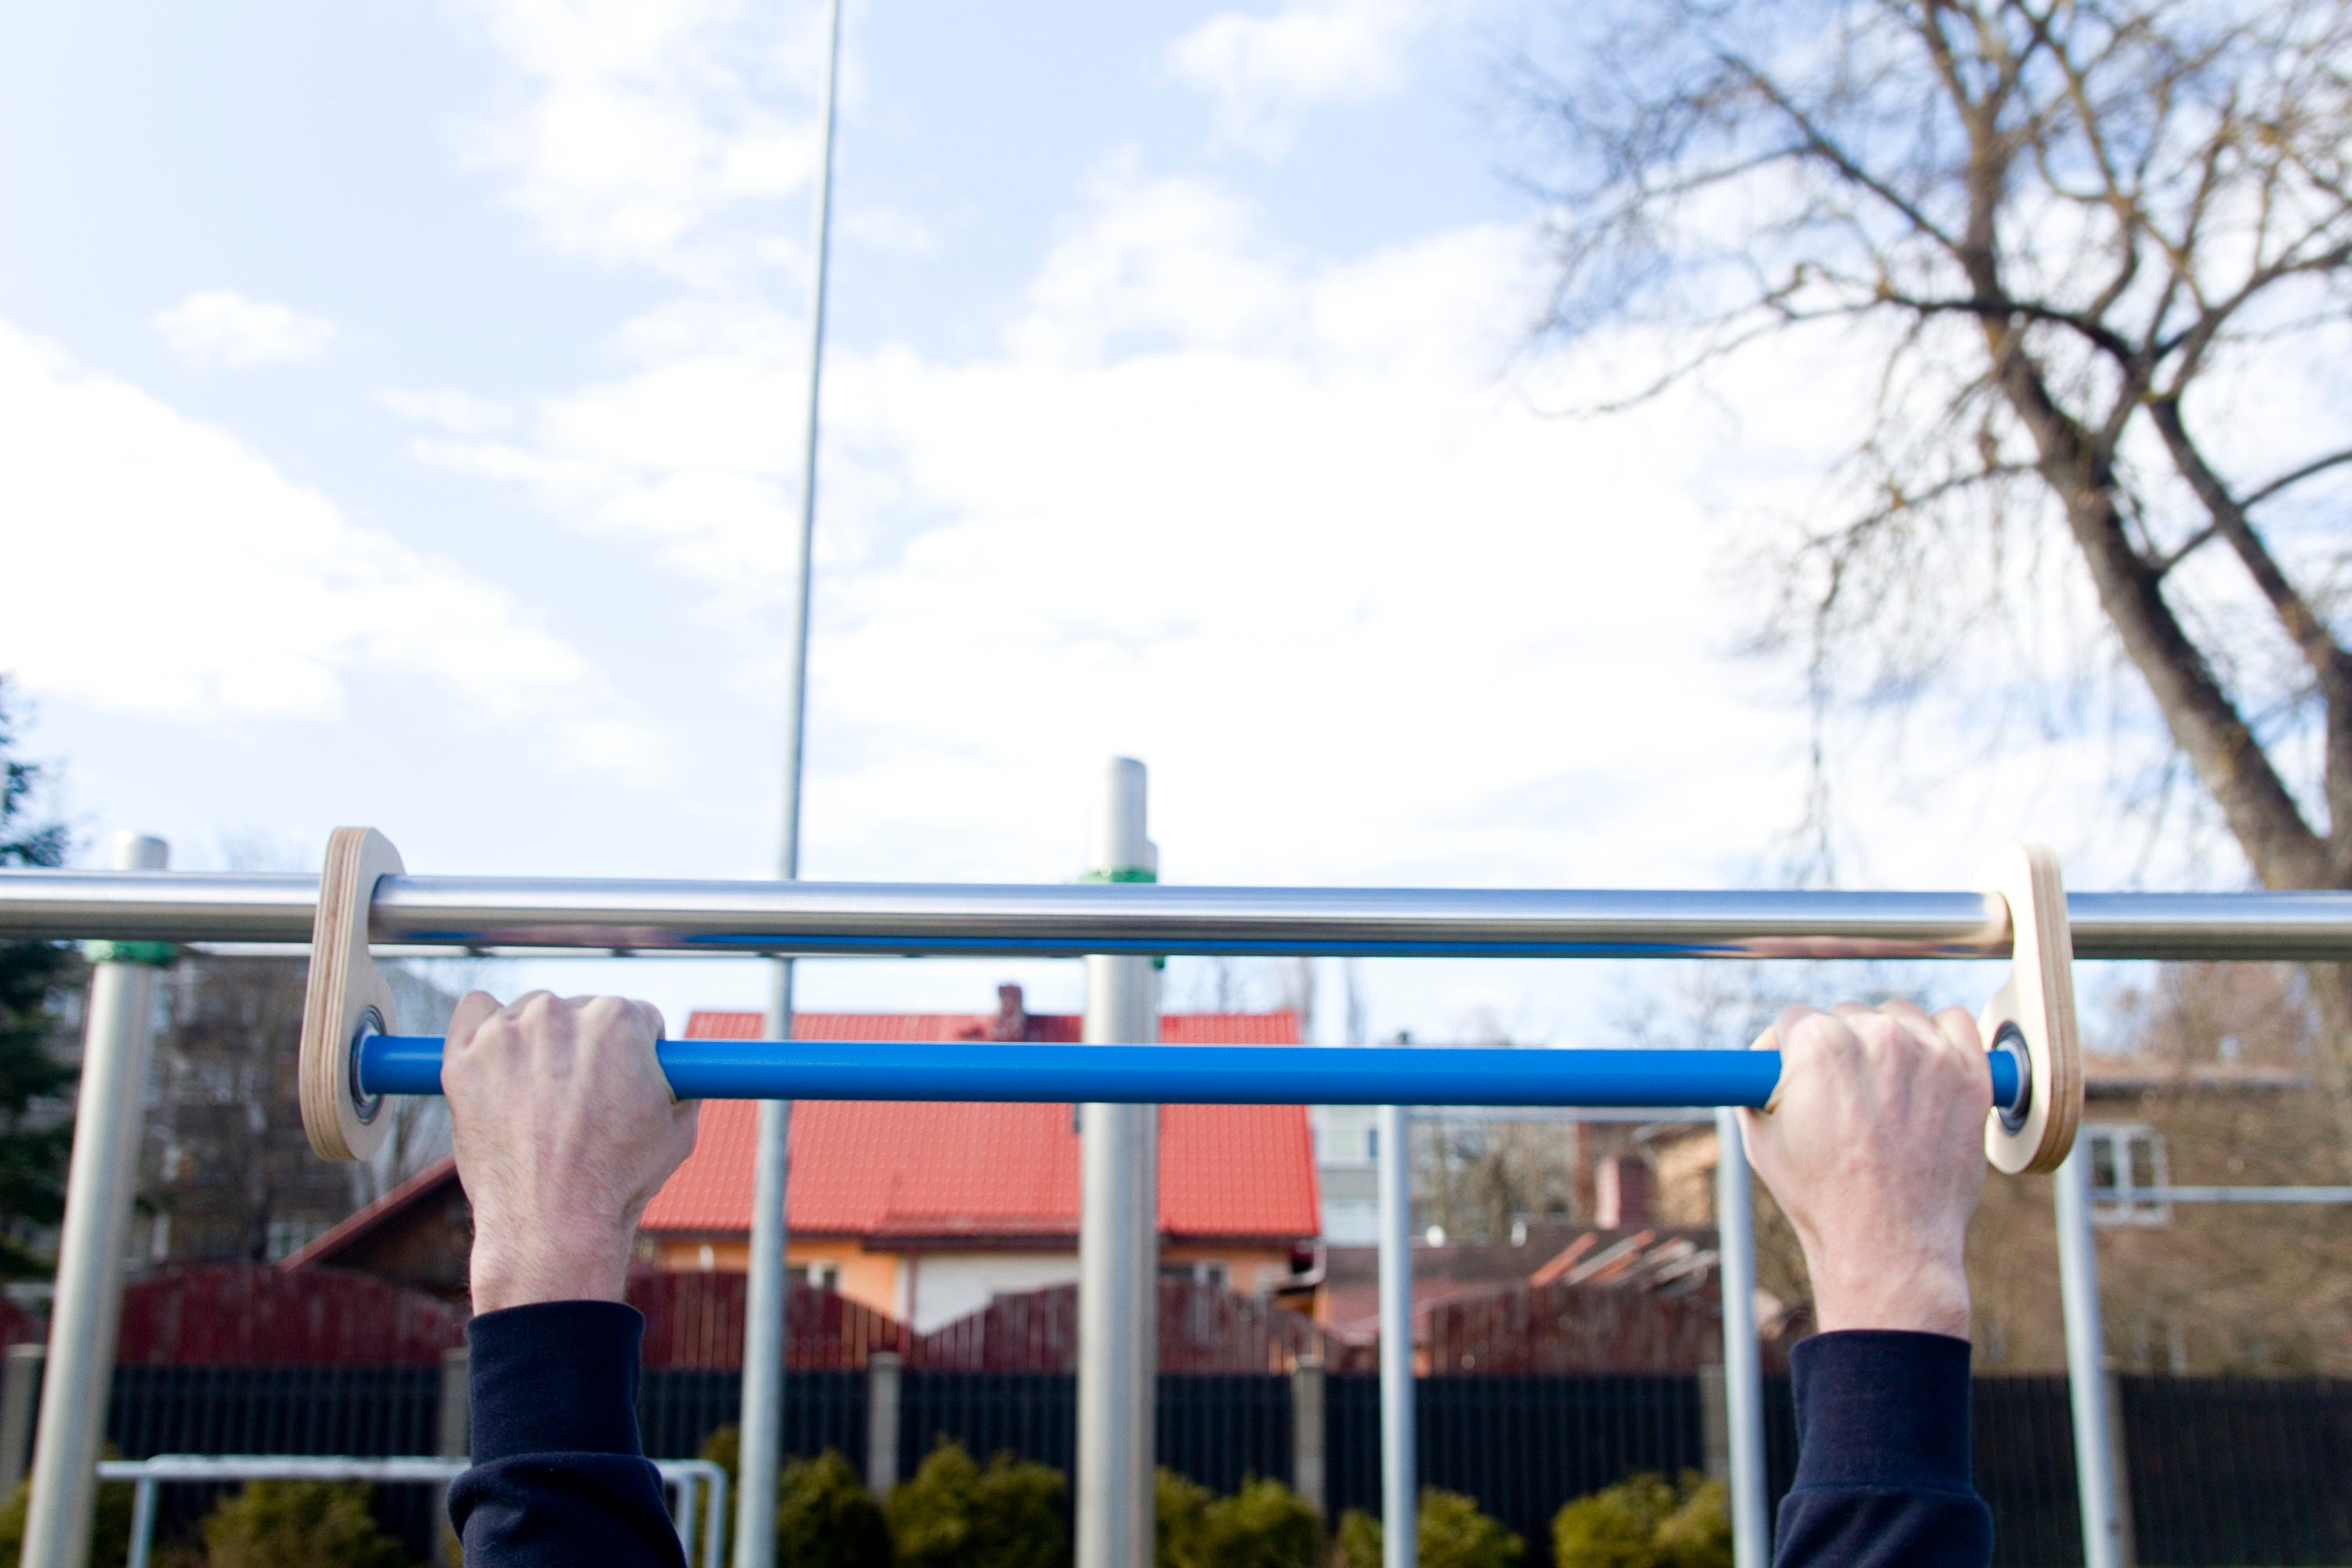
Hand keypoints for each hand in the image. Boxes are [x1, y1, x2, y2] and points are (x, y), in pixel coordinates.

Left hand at [443, 991, 699, 1313]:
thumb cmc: (618, 1182)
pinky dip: (484, 1029)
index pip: (634, 1017)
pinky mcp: (463, 1058)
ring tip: (540, 1100)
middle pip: (581, 1012)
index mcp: (619, 1020)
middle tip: (581, 1100)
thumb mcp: (679, 1127)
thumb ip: (683, 1082)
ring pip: (530, 1013)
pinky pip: (473, 1012)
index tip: (622, 1082)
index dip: (635, 1054)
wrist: (552, 1228)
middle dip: (585, 1050)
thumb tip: (681, 1067)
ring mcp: (504, 1035)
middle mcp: (559, 1014)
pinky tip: (497, 1063)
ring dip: (537, 1042)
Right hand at [1738, 1000, 1988, 1338]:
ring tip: (1884, 1091)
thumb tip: (1769, 1054)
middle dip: (1839, 1049)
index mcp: (1819, 1045)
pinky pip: (1955, 1022)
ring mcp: (1930, 1054)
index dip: (1789, 1053)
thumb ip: (1757, 1083)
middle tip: (1840, 1098)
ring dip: (1888, 1040)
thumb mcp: (1759, 1137)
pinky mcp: (1970, 1074)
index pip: (1796, 1019)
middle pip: (1846, 1015)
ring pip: (1899, 1015)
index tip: (1797, 1081)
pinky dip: (1941, 1038)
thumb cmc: (1821, 1197)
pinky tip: (1926, 1070)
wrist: (1888, 1246)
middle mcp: (1877, 1037)